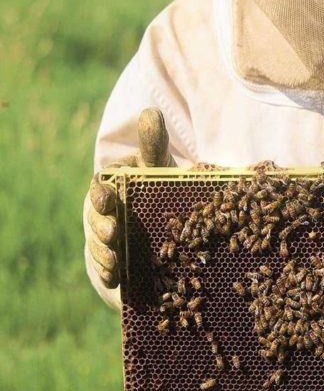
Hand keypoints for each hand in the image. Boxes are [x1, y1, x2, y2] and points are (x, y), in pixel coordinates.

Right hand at [86, 108, 174, 289]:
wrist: (160, 223)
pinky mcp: (113, 260)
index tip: (107, 197)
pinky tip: (113, 279)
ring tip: (114, 261)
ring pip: (98, 245)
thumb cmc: (158, 186)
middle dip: (101, 226)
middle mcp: (102, 211)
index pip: (100, 188)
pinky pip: (105, 268)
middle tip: (113, 232)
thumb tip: (150, 111)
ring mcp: (105, 236)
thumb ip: (153, 144)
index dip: (101, 193)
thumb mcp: (158, 167)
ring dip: (102, 252)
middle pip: (96, 219)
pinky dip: (107, 273)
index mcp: (111, 186)